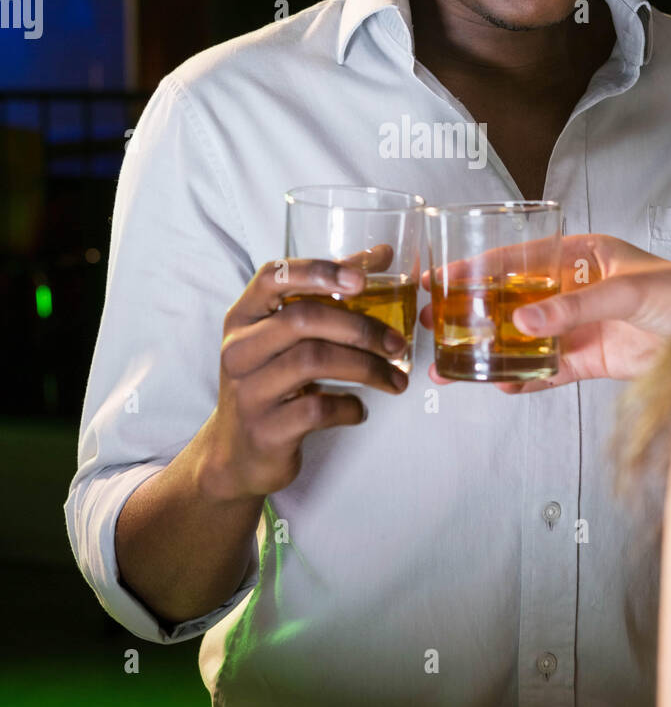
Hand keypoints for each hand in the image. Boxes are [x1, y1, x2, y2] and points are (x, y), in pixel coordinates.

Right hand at [198, 245, 407, 499]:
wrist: (236, 452)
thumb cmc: (270, 381)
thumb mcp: (285, 337)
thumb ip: (327, 294)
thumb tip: (381, 254)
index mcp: (243, 316)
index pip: (274, 276)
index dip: (319, 271)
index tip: (361, 279)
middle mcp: (239, 348)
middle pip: (303, 319)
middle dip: (360, 328)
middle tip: (398, 343)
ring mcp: (248, 390)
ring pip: (314, 361)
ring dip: (367, 368)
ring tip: (394, 379)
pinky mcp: (265, 428)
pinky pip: (317, 408)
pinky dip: (349, 407)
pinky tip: (360, 410)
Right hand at [419, 233, 670, 392]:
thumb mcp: (630, 289)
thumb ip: (576, 305)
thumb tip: (524, 321)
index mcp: (582, 254)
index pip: (519, 256)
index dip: (478, 267)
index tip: (443, 277)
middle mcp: (575, 288)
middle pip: (512, 297)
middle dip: (472, 310)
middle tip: (434, 321)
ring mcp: (581, 326)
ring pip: (523, 337)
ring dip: (489, 350)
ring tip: (453, 366)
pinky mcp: (591, 360)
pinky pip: (547, 371)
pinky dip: (522, 378)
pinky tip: (497, 384)